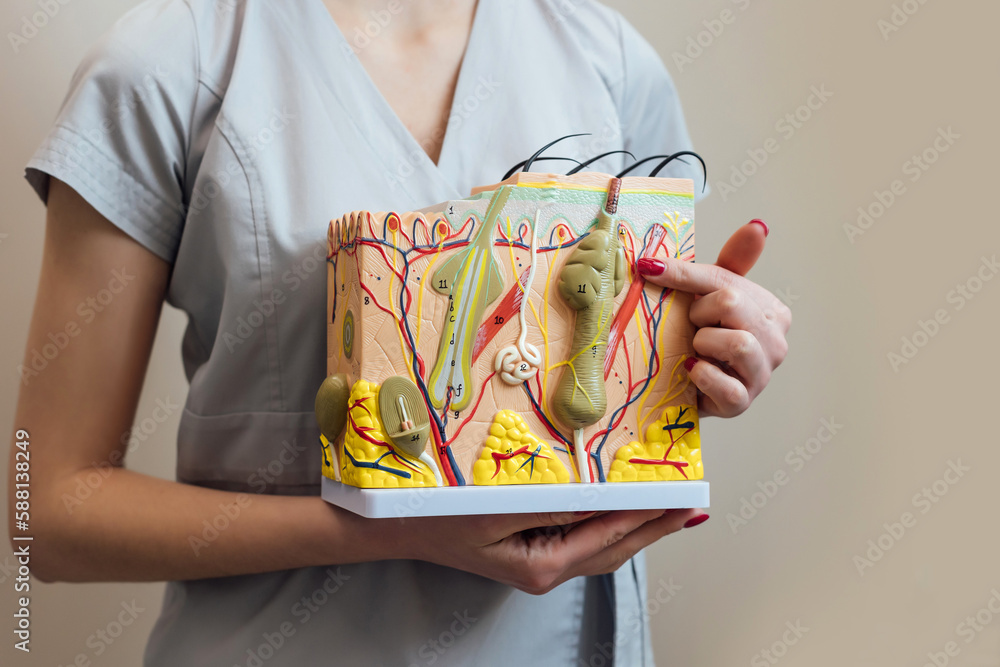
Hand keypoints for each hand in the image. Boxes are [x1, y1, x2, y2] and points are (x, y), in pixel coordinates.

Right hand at [390, 508, 707, 594]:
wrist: (396, 527)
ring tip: (672, 510)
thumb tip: (601, 498)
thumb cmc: (437, 515)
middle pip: (615, 549)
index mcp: (541, 564)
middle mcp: (547, 570)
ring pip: (603, 547)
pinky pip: (583, 539)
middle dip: (655, 527)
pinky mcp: (531, 549)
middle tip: (692, 506)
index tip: (680, 497)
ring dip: (639, 527)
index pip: (609, 538)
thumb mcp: (494, 508)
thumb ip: (551, 504)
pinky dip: (610, 523)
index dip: (648, 517)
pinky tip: (623, 510)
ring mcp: (540, 563)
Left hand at [638, 219, 790, 416]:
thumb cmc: (700, 335)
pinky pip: (728, 387)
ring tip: (695, 347)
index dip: (685, 278)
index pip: (729, 283)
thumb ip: (730, 262)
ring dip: (705, 342)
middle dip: (700, 313)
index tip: (649, 269)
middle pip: (733, 306)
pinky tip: (691, 369)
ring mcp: (761, 376)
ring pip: (738, 343)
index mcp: (772, 311)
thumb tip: (757, 225)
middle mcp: (776, 343)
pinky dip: (704, 376)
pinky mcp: (742, 403)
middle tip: (690, 324)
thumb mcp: (710, 295)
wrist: (682, 384)